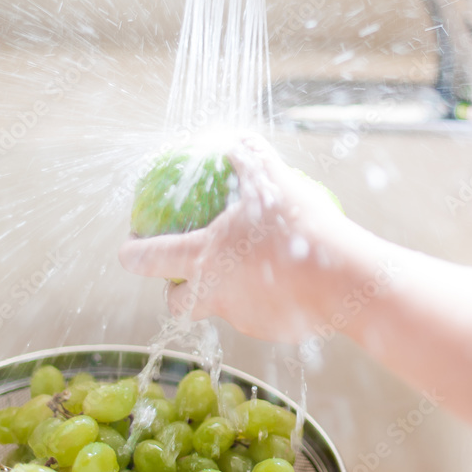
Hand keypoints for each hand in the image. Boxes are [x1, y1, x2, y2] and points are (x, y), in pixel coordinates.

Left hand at [118, 133, 361, 342]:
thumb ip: (248, 158)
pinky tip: (289, 282)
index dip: (132, 254)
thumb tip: (234, 140)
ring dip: (227, 293)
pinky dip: (267, 301)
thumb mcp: (270, 179)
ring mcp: (242, 317)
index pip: (149, 259)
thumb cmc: (298, 225)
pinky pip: (261, 315)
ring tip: (253, 269)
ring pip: (223, 309)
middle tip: (189, 272)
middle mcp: (214, 294)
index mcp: (203, 257)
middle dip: (175, 292)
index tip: (129, 249)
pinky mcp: (271, 332)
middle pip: (177, 303)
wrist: (342, 277)